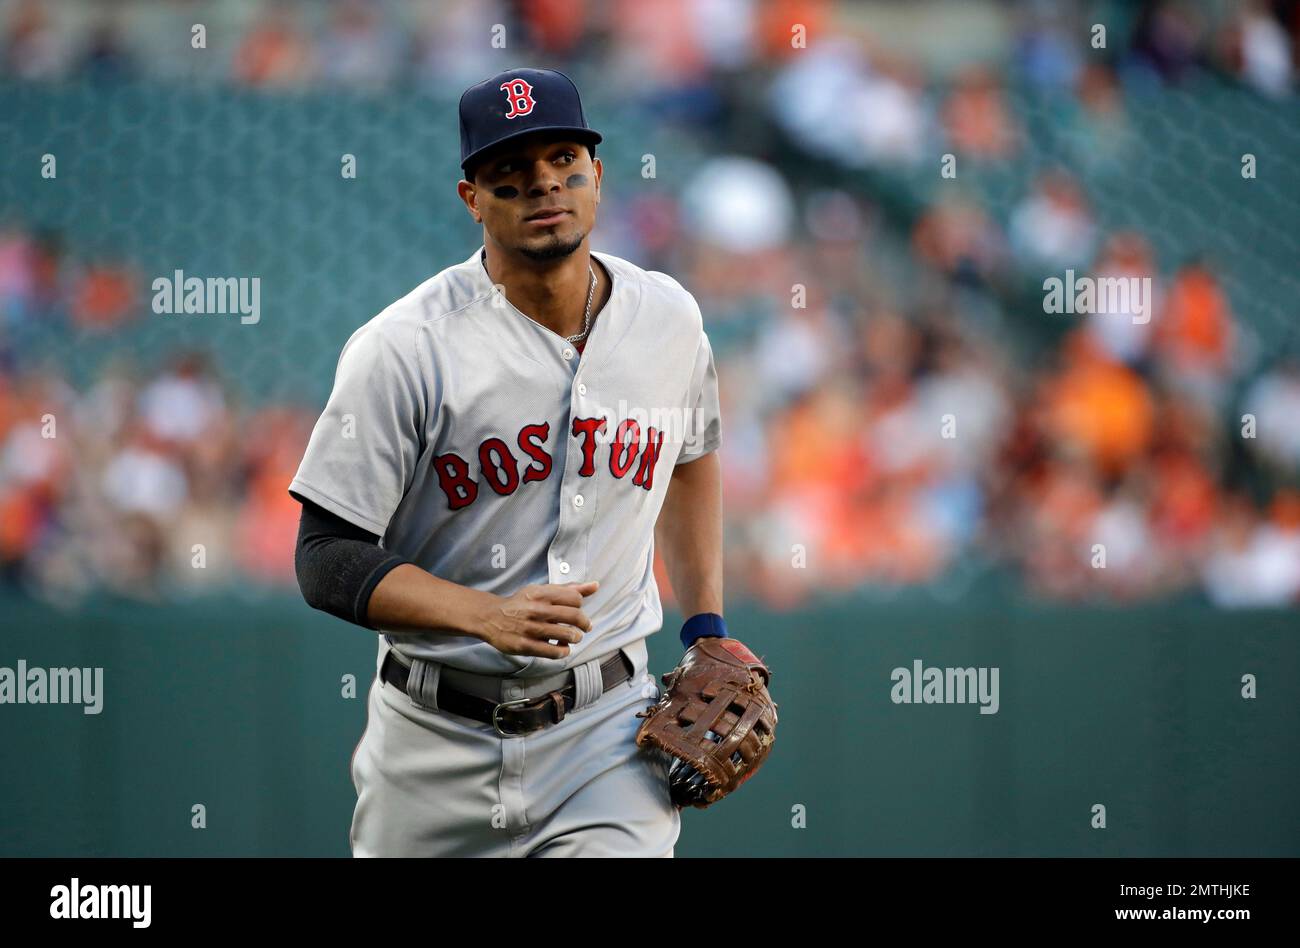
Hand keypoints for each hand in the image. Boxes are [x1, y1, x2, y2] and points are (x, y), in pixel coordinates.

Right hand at [473, 581, 597, 658]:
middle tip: (584, 627)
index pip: (575, 598)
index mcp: (541, 593)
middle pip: (574, 616)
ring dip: (575, 638)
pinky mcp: (524, 645)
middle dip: (584, 624)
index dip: (580, 605)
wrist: (491, 617)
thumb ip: (568, 589)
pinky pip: (553, 652)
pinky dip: (563, 651)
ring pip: (566, 635)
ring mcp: (530, 628)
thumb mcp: (542, 590)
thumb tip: (594, 586)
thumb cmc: (521, 603)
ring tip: (573, 638)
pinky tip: (561, 648)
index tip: (577, 610)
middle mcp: (536, 609)